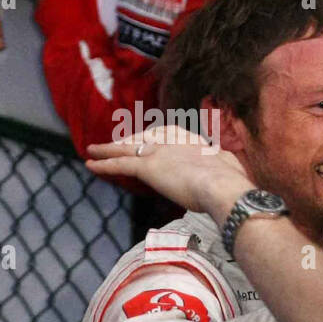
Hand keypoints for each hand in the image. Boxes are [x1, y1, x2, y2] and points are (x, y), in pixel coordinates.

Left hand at [84, 126, 251, 215]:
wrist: (223, 187)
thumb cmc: (232, 182)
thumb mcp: (231, 168)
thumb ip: (224, 166)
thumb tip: (233, 173)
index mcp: (192, 140)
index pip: (167, 134)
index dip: (154, 137)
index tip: (148, 140)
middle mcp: (172, 142)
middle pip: (144, 138)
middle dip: (128, 140)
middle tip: (115, 144)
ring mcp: (158, 153)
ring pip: (127, 148)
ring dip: (108, 148)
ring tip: (93, 149)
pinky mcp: (147, 167)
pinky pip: (119, 163)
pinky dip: (103, 162)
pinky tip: (89, 163)